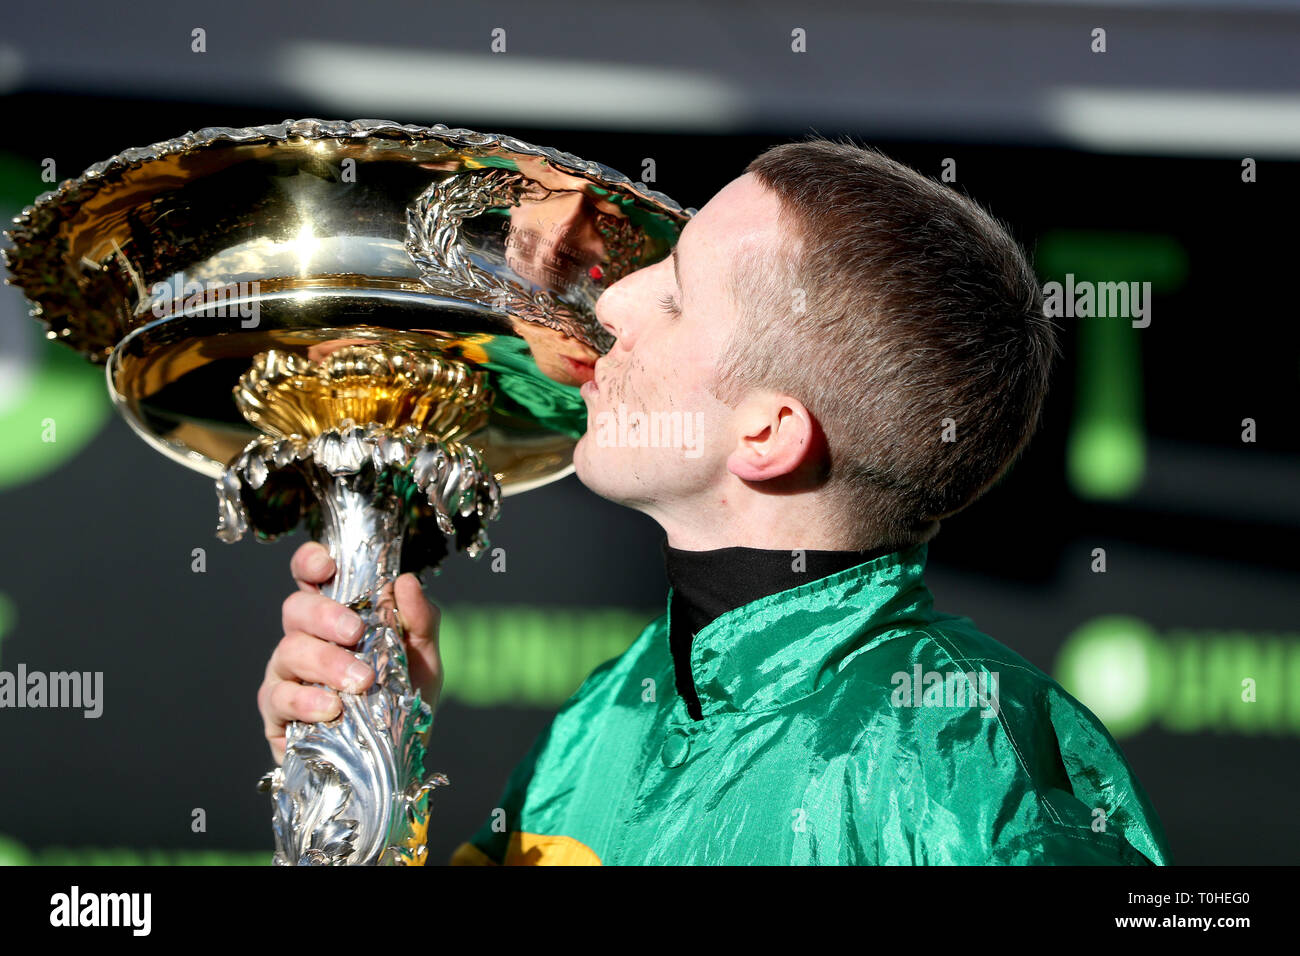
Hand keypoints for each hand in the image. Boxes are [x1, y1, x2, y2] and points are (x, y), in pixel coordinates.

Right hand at [257, 541, 442, 764]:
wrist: (396, 761)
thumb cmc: (404, 699)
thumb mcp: (424, 660)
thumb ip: (420, 621)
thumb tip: (407, 582)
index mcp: (336, 617)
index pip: (311, 577)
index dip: (310, 562)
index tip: (327, 565)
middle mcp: (305, 638)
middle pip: (295, 609)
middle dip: (324, 615)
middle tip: (355, 632)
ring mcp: (285, 674)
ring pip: (288, 651)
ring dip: (325, 662)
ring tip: (359, 682)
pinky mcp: (276, 714)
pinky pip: (278, 698)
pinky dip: (306, 701)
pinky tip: (332, 709)